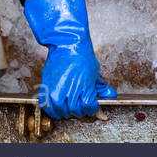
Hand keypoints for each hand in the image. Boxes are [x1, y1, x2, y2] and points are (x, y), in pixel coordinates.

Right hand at [23, 0, 117, 118]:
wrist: (67, 44)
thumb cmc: (82, 56)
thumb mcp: (96, 73)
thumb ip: (101, 88)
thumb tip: (110, 96)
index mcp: (85, 90)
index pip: (89, 109)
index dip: (92, 107)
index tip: (90, 103)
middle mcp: (70, 94)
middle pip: (75, 112)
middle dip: (80, 108)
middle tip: (79, 100)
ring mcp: (57, 93)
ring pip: (62, 112)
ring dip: (66, 109)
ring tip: (69, 101)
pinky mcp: (46, 90)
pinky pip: (48, 107)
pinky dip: (53, 108)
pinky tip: (58, 103)